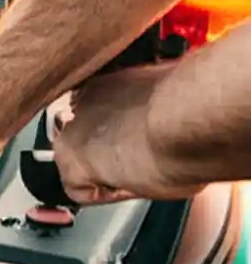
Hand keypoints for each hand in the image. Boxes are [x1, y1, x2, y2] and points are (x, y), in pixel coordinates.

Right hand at [53, 64, 204, 203]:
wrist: (194, 117)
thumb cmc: (171, 157)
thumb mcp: (144, 190)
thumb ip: (121, 181)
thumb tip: (130, 176)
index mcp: (69, 156)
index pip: (75, 184)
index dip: (105, 191)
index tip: (124, 189)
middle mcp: (72, 121)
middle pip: (80, 143)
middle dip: (103, 152)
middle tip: (136, 164)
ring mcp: (93, 93)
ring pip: (96, 115)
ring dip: (114, 124)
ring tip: (147, 136)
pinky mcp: (117, 73)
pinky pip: (118, 94)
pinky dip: (132, 103)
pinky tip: (157, 114)